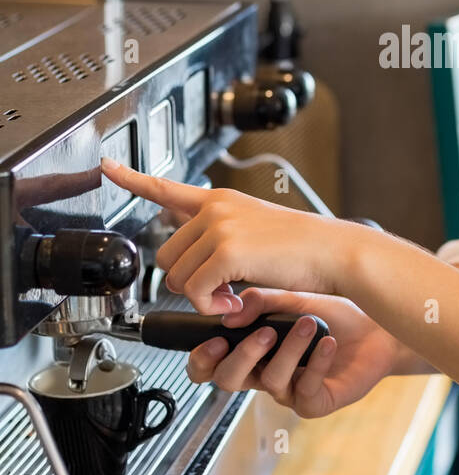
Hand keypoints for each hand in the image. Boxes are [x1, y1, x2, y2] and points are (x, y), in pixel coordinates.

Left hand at [100, 158, 355, 313]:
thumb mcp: (254, 232)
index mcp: (221, 200)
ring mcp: (220, 227)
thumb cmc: (303, 249)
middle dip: (188, 281)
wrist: (334, 253)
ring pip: (178, 277)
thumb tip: (190, 271)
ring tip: (234, 297)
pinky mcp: (227, 250)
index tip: (108, 166)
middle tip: (221, 292)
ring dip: (202, 297)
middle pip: (167, 255)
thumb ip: (218, 240)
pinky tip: (236, 303)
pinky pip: (195, 291)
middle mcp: (215, 208)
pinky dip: (211, 307)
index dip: (131, 178)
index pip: (166, 187)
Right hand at [188, 285, 404, 415]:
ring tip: (308, 325)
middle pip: (229, 381)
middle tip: (263, 333)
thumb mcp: (296, 300)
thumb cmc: (335, 316)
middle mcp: (265, 374)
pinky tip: (327, 343)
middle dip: (243, 356)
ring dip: (288, 350)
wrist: (376, 330)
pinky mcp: (314, 402)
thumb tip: (232, 313)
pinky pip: (306, 389)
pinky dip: (316, 363)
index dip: (203, 359)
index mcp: (253, 351)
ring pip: (271, 381)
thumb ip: (262, 302)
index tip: (215, 339)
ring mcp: (289, 391)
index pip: (211, 365)